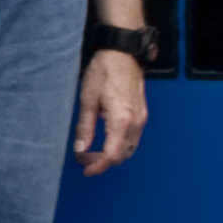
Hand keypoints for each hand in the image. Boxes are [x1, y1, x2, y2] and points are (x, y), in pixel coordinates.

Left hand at [74, 49, 146, 174]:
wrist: (122, 52)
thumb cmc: (105, 70)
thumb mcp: (87, 99)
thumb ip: (85, 127)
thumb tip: (80, 149)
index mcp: (121, 119)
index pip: (112, 154)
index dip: (98, 166)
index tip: (86, 169)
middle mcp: (135, 121)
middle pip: (122, 154)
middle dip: (103, 162)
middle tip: (84, 159)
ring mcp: (141, 117)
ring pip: (129, 148)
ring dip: (112, 154)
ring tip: (92, 151)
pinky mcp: (142, 113)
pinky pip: (134, 137)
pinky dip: (120, 145)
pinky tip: (105, 140)